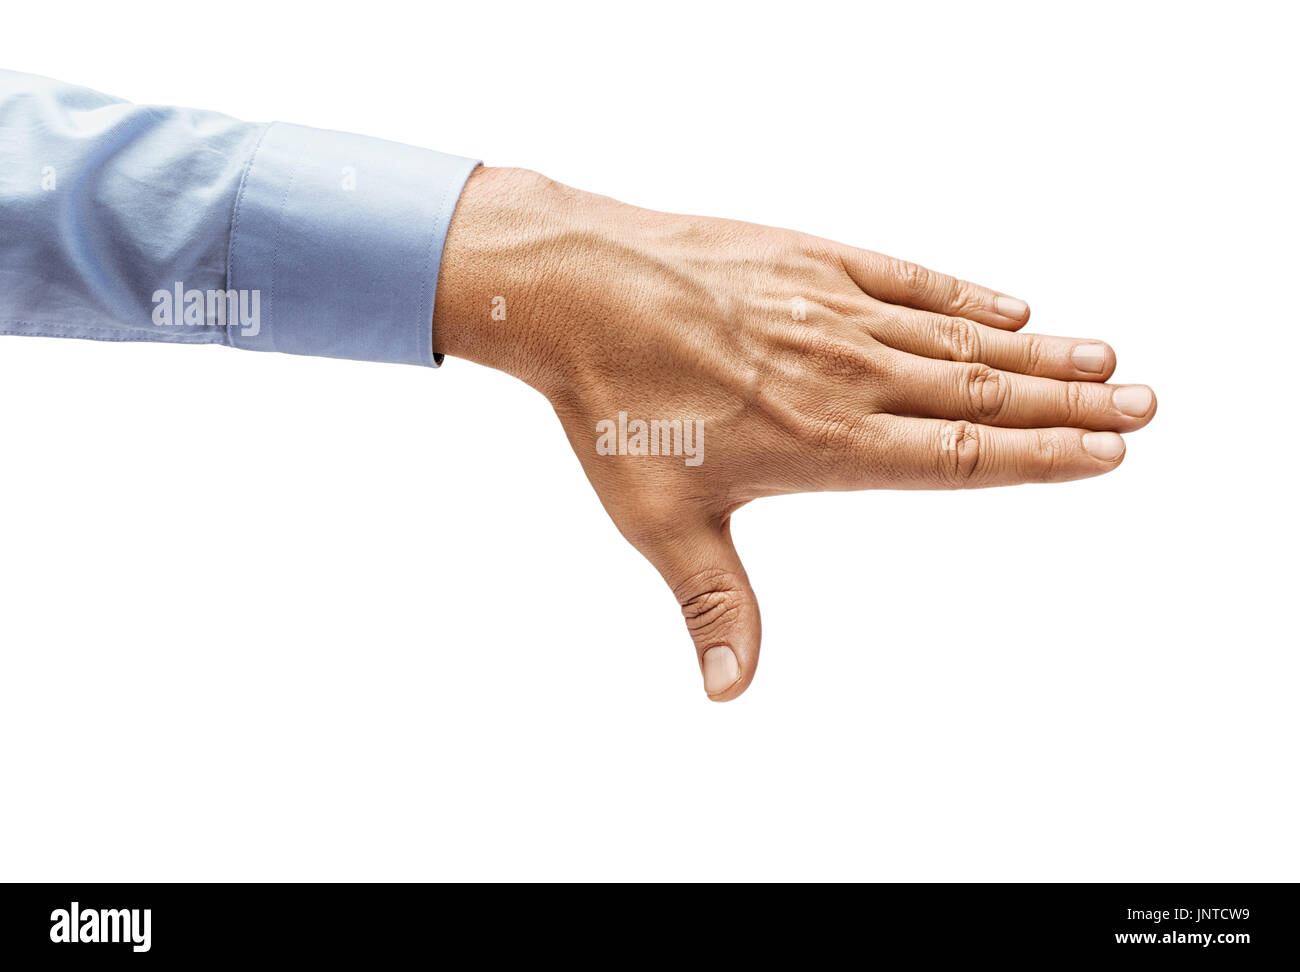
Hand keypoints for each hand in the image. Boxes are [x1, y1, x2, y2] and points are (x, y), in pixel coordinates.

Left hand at [433, 167, 1156, 700]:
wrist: (577, 288)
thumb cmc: (614, 407)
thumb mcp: (661, 521)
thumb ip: (713, 604)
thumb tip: (727, 692)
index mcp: (827, 443)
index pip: (962, 458)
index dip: (1041, 459)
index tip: (1105, 455)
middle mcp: (850, 375)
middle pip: (985, 394)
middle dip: (1071, 405)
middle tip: (1143, 406)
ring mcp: (836, 311)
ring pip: (960, 339)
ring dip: (1038, 351)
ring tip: (1104, 358)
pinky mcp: (814, 259)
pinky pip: (910, 280)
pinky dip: (967, 295)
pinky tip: (1012, 305)